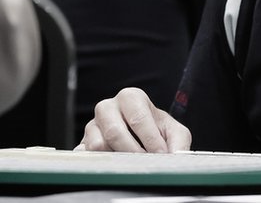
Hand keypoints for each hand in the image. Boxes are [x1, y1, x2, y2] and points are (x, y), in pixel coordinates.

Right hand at [76, 87, 190, 152]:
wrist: (141, 138)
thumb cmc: (157, 131)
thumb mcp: (174, 132)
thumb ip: (179, 141)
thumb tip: (175, 156)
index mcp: (130, 97)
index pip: (137, 118)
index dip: (151, 140)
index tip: (161, 154)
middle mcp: (108, 107)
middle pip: (115, 132)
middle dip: (133, 152)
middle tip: (146, 163)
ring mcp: (92, 125)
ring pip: (98, 145)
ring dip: (117, 157)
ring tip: (131, 162)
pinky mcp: (81, 143)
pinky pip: (86, 156)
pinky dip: (101, 162)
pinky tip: (114, 164)